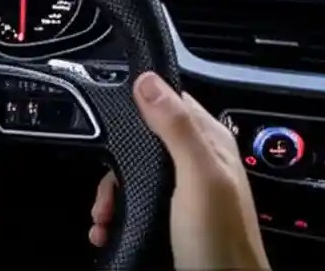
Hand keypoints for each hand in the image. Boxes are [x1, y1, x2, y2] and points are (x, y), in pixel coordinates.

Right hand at [88, 72, 269, 270]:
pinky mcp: (171, 214)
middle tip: (106, 189)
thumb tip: (148, 81)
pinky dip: (116, 212)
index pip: (169, 100)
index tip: (109, 124)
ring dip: (112, 192)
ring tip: (104, 216)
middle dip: (116, 163)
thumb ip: (176, 128)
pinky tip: (109, 226)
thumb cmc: (221, 243)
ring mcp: (184, 189)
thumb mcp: (198, 177)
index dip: (137, 106)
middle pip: (142, 139)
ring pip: (134, 172)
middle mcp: (197, 160)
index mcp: (209, 141)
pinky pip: (134, 200)